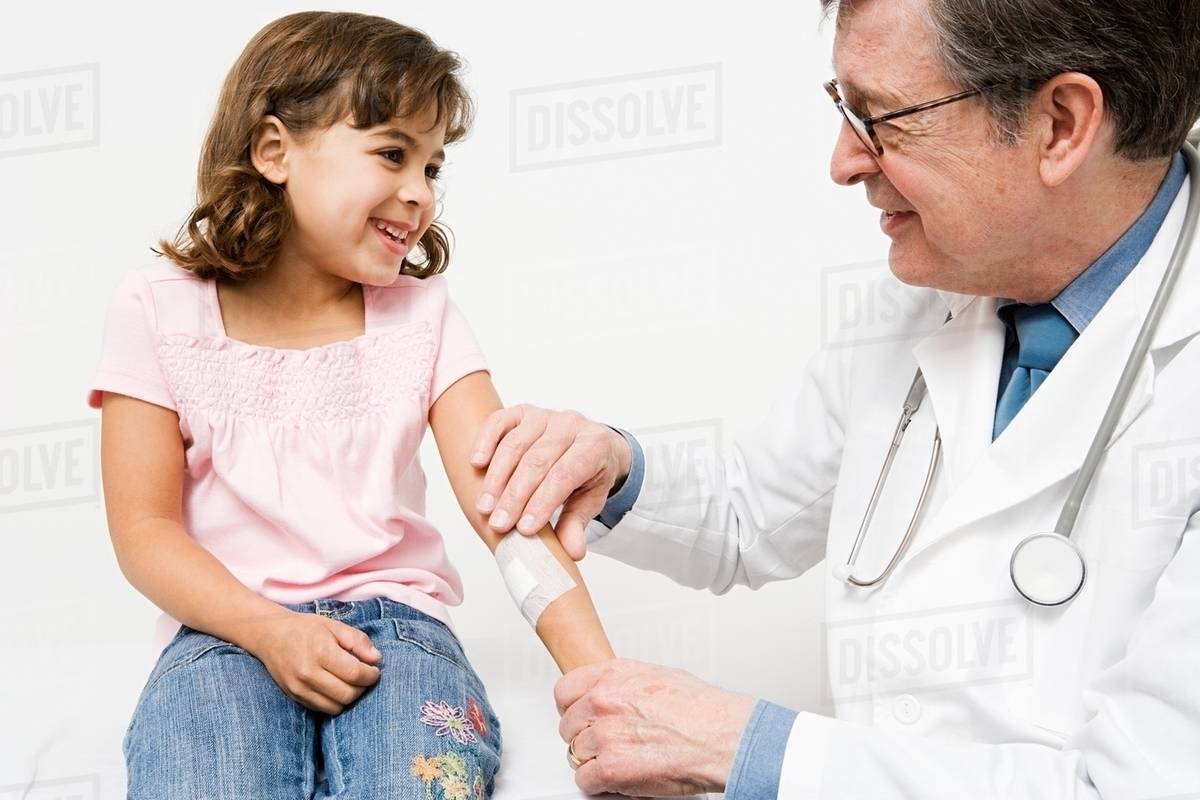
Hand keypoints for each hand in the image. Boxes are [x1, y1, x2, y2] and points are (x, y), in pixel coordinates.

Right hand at [242, 610, 382, 714]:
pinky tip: (336, 687)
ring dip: (349, 697)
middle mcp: (308, 673)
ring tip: (351, 682)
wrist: (270, 635)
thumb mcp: (334, 626)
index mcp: (321, 652)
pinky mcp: (294, 696)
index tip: (374, 670)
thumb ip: (358, 641)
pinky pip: (322, 709)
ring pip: (336, 707)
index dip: (371, 675)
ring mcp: (299, 688)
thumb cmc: (305, 628)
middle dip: (362, 688)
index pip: (355, 674)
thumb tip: (377, 659)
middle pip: (348, 694)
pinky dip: (334, 702)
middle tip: (365, 677)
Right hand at [470, 404, 631, 559]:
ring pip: (516, 444)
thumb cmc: (588, 474)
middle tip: (499, 524)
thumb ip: (578, 523)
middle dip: (515, 496)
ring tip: (485, 507)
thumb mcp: (590, 500)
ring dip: (496, 478)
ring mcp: (545, 415)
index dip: (543, 502)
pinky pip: (500, 421)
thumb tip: (573, 551)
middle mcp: (571, 424)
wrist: (589, 443)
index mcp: (594, 446)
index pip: (565, 475)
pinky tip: (476, 464)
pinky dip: (486, 441)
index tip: (524, 528)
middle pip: (538, 461)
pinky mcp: (523, 412)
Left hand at [554, 658, 756, 795]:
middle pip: (568, 726)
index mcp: (614, 676)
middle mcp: (603, 701)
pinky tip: (621, 778)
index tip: (580, 716)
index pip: (565, 690)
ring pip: (575, 754)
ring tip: (622, 761)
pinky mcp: (610, 768)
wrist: (722, 736)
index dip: (572, 707)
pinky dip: (600, 785)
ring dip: (595, 761)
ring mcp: (604, 735)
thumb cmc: (703, 709)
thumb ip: (627, 683)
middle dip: (585, 737)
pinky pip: (585, 780)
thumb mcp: (659, 675)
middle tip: (607, 744)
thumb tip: (617, 691)